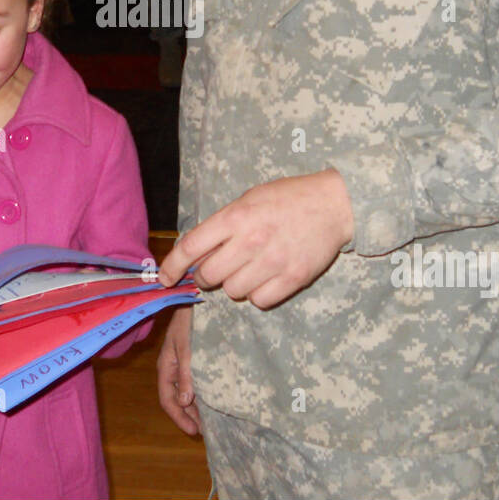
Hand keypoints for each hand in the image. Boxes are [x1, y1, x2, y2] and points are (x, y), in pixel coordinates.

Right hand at [156, 306, 199, 434]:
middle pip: (176, 399)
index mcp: (166, 366)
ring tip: (210, 422)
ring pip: (185, 392)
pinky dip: (200, 394)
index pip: (168, 399)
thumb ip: (186, 373)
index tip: (194, 431)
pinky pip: (193, 382)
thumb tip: (184, 401)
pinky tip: (212, 400)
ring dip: (195, 407)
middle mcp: (172, 368)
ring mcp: (182, 364)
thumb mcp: (186, 347)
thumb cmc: (188, 320)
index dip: (179, 418)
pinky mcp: (192, 358)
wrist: (194, 297)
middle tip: (206, 431)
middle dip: (189, 416)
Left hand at [158, 170, 353, 308]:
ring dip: (235, 284)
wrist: (333, 204)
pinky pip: (259, 300)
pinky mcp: (292, 278)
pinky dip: (258, 294)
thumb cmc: (287, 199)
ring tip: (250, 267)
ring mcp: (272, 261)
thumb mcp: (249, 200)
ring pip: (233, 291)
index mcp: (235, 216)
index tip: (165, 277)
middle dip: (206, 275)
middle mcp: (251, 240)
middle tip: (218, 267)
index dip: (172, 266)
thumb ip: (222, 225)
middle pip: (209, 275)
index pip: (191, 246)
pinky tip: (266, 276)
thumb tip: (196, 255)